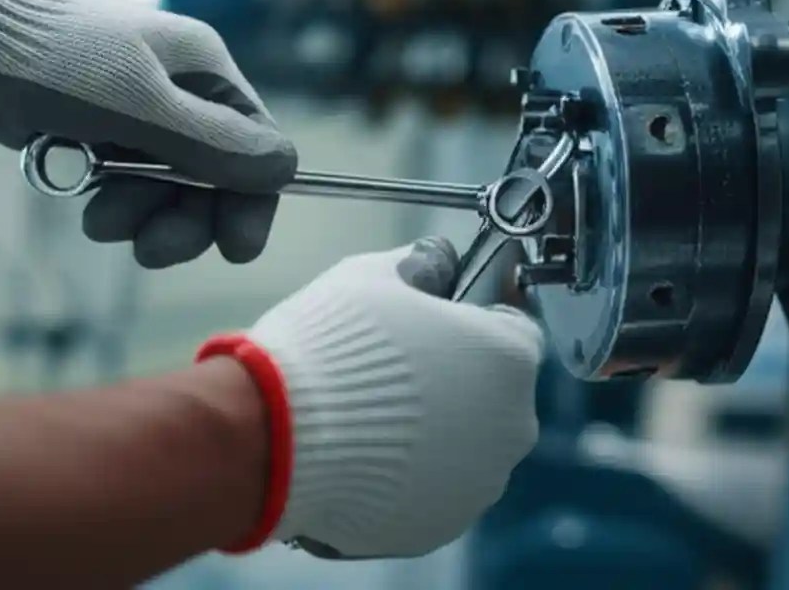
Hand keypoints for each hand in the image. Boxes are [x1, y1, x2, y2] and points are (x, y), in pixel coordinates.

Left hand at [0, 0, 296, 267]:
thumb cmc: (57, 60)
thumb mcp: (140, 104)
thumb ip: (213, 142)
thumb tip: (286, 168)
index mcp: (203, 72)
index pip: (255, 147)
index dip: (251, 201)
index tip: (234, 251)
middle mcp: (180, 94)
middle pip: (212, 180)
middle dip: (183, 221)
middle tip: (149, 252)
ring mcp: (139, 116)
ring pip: (166, 192)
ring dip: (138, 215)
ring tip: (97, 217)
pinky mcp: (100, 135)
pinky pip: (125, 186)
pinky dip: (109, 201)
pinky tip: (81, 197)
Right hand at [248, 238, 541, 557]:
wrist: (274, 436)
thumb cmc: (330, 345)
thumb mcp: (373, 276)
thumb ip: (421, 265)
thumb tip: (437, 262)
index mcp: (509, 358)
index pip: (513, 329)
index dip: (472, 320)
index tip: (435, 322)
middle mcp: (510, 428)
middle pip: (492, 396)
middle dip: (454, 382)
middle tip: (392, 369)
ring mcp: (475, 486)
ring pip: (463, 449)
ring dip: (431, 433)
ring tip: (366, 416)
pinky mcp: (436, 527)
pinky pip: (430, 492)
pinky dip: (404, 477)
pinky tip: (357, 455)